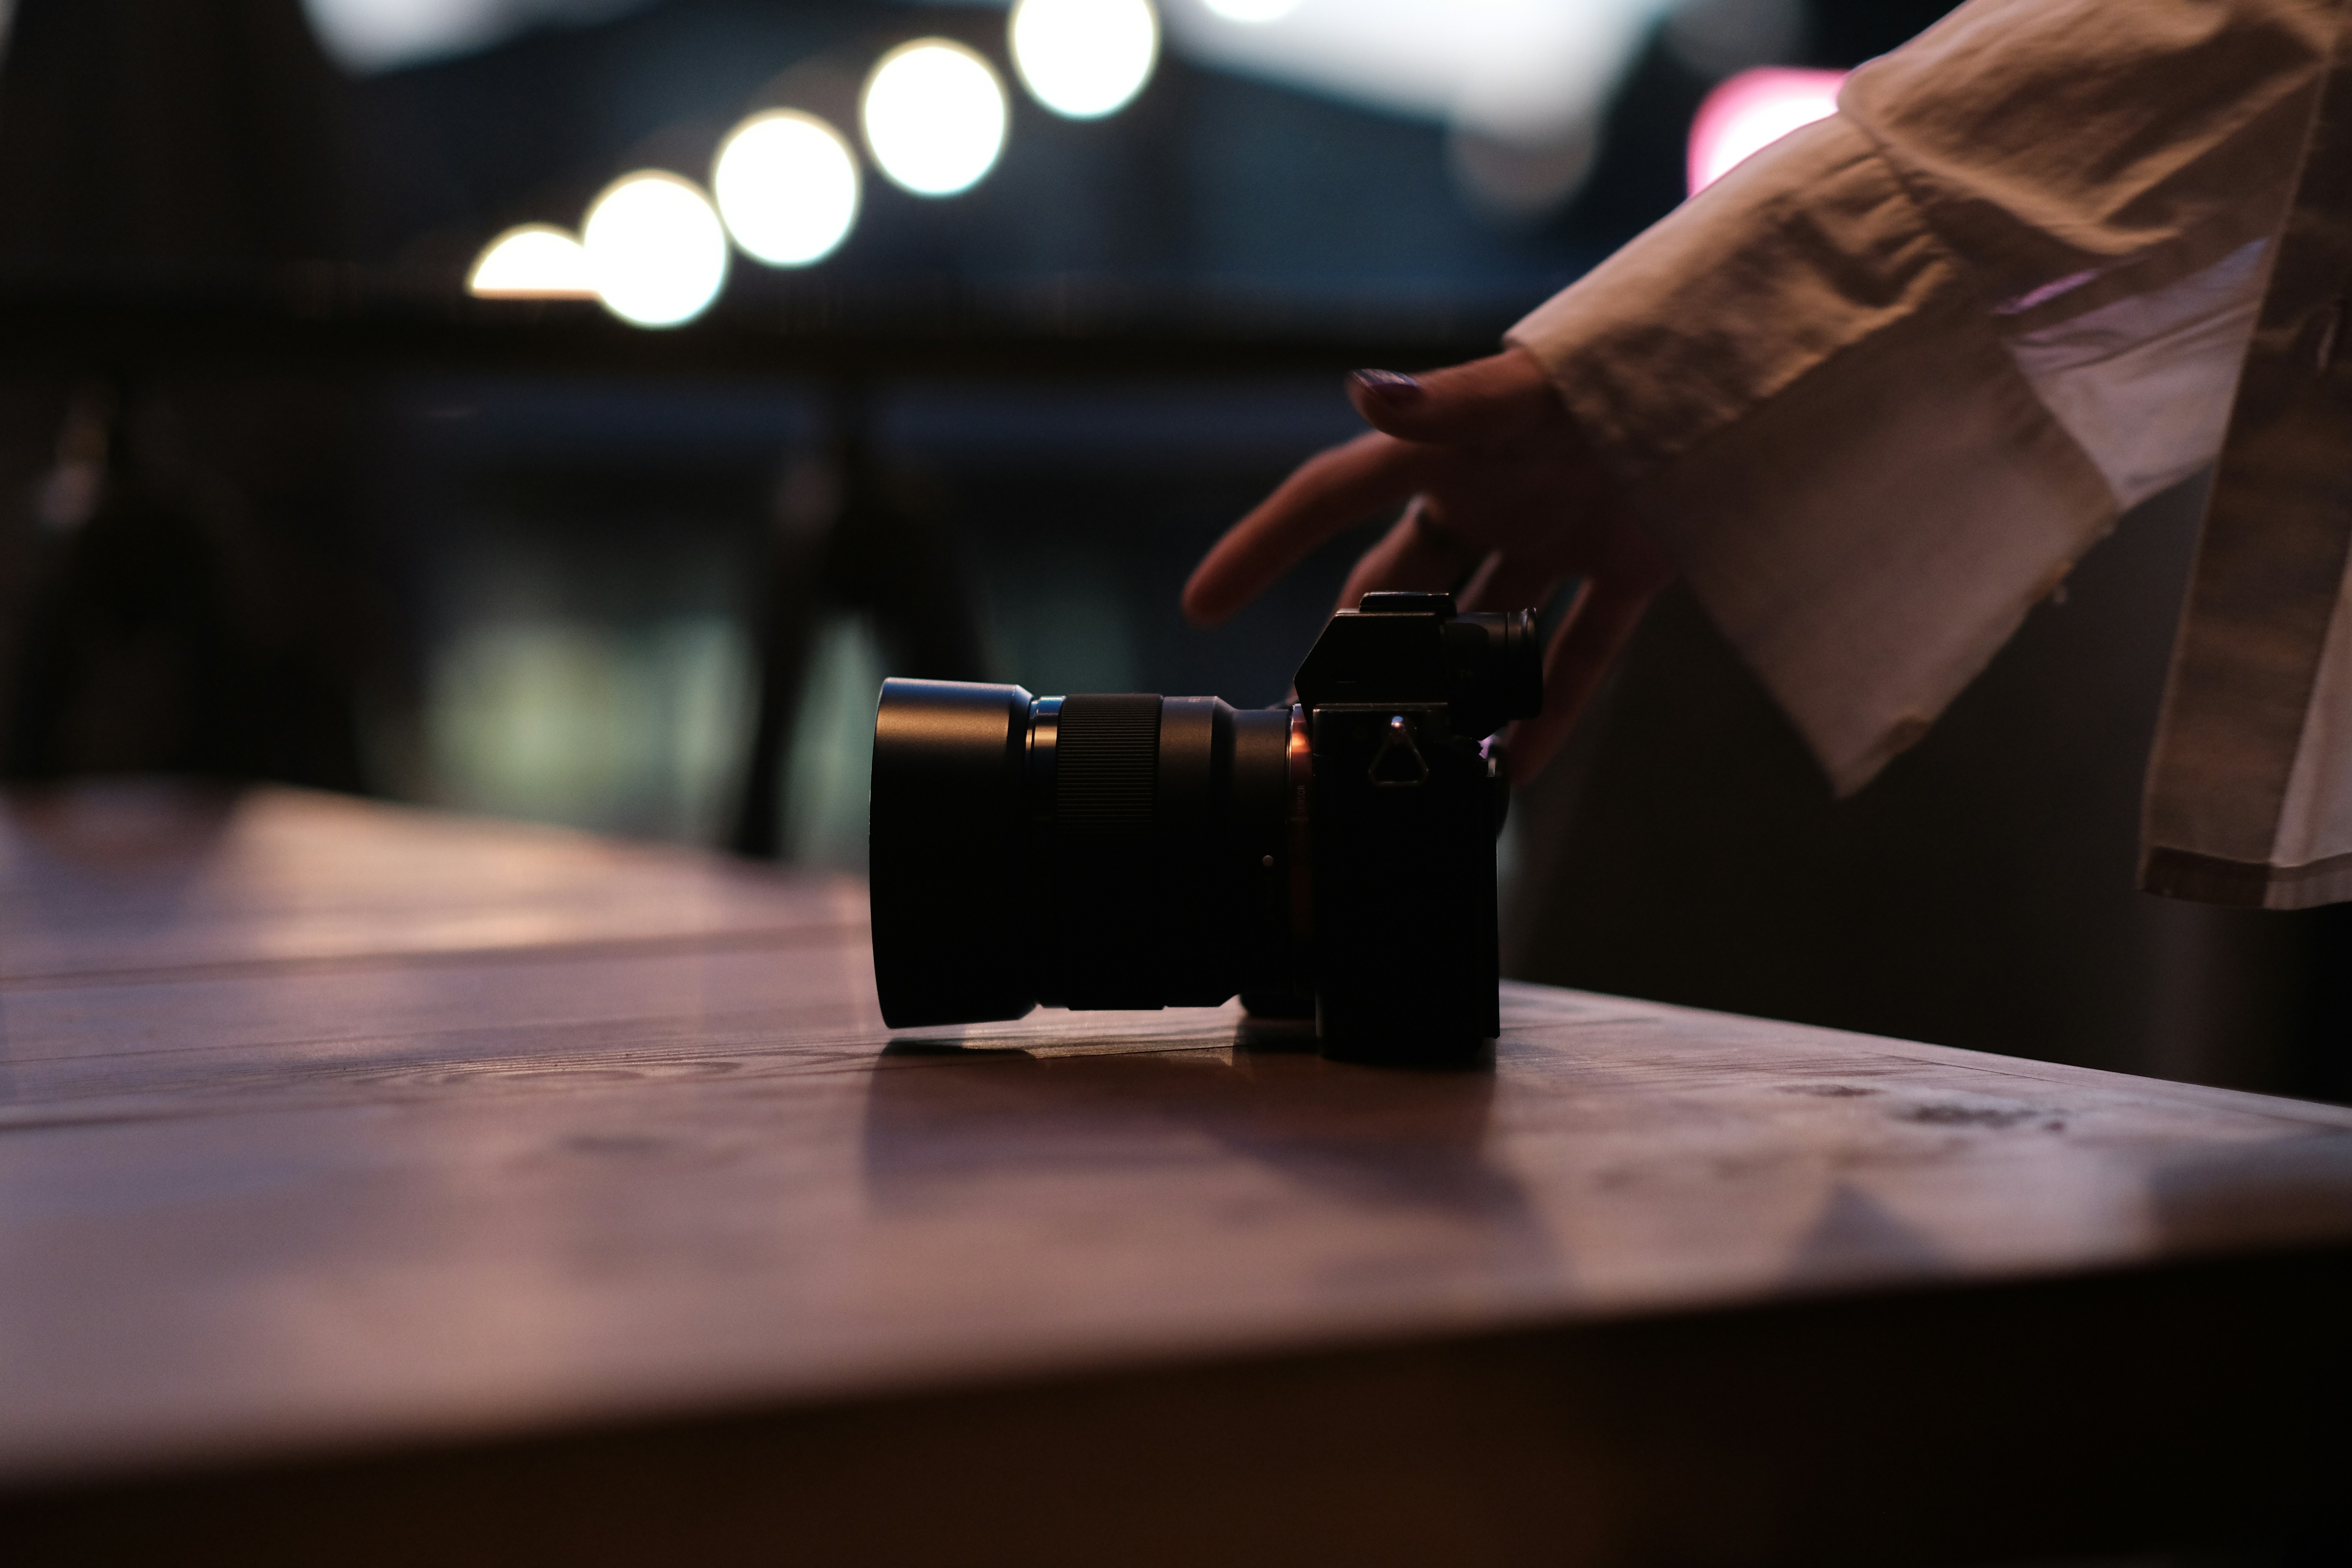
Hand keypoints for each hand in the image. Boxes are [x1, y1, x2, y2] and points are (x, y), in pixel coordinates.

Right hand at [1180, 346, 1673, 783]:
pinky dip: (1551, 709)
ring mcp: (1557, 532)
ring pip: (1485, 628)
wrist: (1758, 362)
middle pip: (1400, 585)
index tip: (1203, 601)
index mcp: (1450, 448)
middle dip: (1357, 647)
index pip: (1331, 498)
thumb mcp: (1532, 385)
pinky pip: (1579, 652)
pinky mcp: (1630, 564)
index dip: (1263, 544)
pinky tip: (1518, 765)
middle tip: (1317, 711)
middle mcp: (1492, 494)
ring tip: (1417, 753)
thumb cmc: (1634, 352)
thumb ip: (1448, 402)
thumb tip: (1362, 393)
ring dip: (1452, 689)